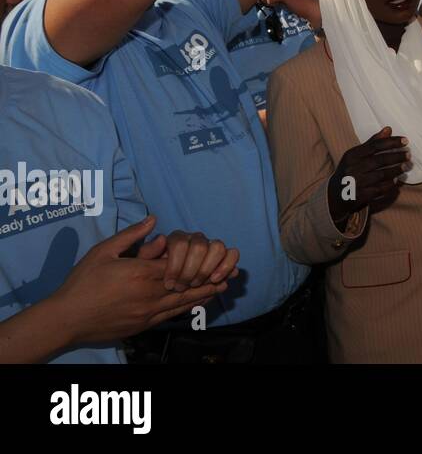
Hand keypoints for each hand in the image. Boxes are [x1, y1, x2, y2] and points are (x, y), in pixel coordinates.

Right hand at [48, 217, 229, 346]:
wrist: (67, 318)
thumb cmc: (82, 282)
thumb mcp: (103, 252)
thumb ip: (131, 236)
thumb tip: (154, 220)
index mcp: (141, 273)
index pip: (177, 264)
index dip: (196, 260)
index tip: (214, 254)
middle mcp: (149, 294)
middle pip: (187, 284)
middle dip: (210, 278)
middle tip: (231, 274)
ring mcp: (147, 312)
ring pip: (183, 302)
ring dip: (205, 294)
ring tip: (223, 288)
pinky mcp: (143, 325)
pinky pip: (172, 315)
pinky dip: (188, 308)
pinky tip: (198, 304)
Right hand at [327, 127, 411, 227]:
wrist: (335, 195)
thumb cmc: (349, 171)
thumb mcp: (356, 155)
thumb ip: (372, 143)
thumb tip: (388, 129)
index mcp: (352, 155)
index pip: (375, 145)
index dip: (391, 142)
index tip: (405, 140)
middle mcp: (353, 168)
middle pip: (379, 160)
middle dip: (396, 156)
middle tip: (409, 155)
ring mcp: (356, 182)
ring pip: (381, 174)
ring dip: (396, 170)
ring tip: (406, 166)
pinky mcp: (361, 195)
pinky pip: (380, 189)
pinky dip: (390, 184)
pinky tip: (397, 181)